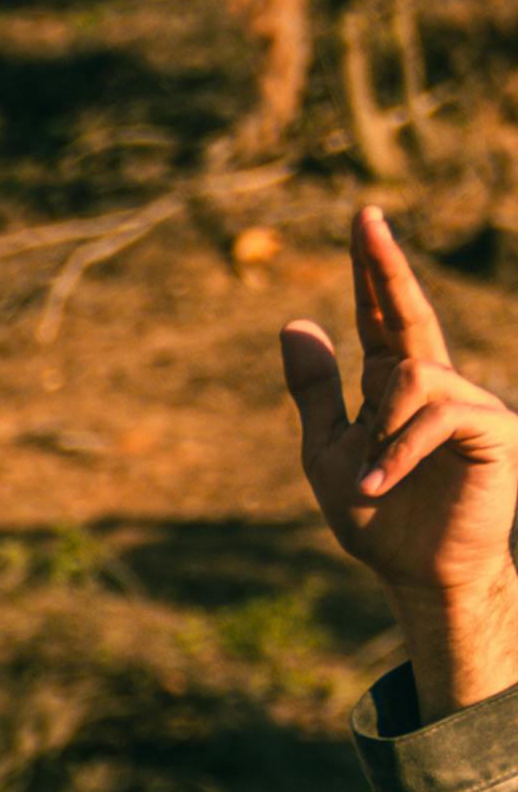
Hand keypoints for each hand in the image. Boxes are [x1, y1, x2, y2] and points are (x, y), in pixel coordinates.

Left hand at [284, 201, 517, 715]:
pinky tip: (379, 481)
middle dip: (385, 266)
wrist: (420, 574)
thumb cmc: (380, 518)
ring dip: (382, 427)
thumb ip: (316, 391)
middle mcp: (437, 384)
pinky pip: (440, 414)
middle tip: (366, 217)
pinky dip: (400, 449)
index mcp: (395, 387)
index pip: (382, 317)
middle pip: (409, 314)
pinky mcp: (497, 432)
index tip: (363, 221)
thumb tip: (295, 322)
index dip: (372, 271)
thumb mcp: (328, 452)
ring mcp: (471, 404)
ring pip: (413, 376)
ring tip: (373, 477)